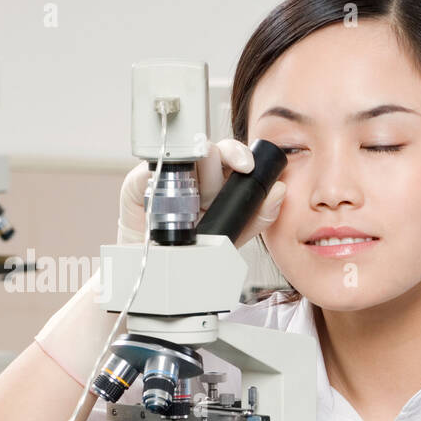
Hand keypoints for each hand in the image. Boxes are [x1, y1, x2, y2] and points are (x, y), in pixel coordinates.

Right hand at [116, 137, 286, 247]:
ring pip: (185, 154)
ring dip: (194, 171)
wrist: (158, 269)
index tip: (248, 165)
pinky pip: (152, 168)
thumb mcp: (233, 235)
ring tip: (197, 194)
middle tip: (226, 173)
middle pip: (212, 150)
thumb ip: (259, 216)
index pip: (233, 158)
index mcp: (220, 182)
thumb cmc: (195, 249)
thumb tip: (279, 190)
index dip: (241, 156)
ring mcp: (169, 174)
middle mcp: (196, 174)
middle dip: (221, 159)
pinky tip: (167, 185)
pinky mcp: (141, 181)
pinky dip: (160, 174)